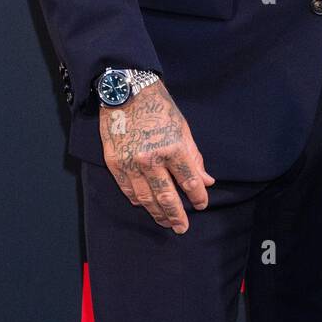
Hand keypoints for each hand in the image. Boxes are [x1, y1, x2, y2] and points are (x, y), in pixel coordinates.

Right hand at [99, 79, 214, 232]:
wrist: (126, 93)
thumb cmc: (159, 108)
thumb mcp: (183, 129)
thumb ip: (194, 157)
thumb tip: (206, 182)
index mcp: (173, 148)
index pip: (189, 181)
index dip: (197, 197)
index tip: (201, 205)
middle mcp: (151, 159)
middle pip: (167, 196)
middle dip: (177, 215)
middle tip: (182, 227)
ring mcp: (131, 163)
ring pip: (146, 198)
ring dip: (157, 213)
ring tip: (166, 221)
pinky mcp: (115, 164)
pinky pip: (128, 190)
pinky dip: (138, 200)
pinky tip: (146, 205)